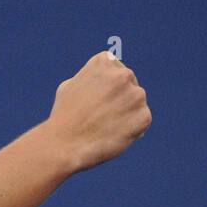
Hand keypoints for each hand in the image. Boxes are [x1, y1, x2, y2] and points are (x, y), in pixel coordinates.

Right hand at [45, 50, 151, 173]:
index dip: (106, 90)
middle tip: (99, 117)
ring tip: (104, 127)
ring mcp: (136, 95)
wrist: (65, 144)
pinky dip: (132, 130)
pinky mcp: (143, 116)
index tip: (94, 103)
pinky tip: (113, 135)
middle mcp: (124, 74)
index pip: (115, 72)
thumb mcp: (70, 86)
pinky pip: (142, 121)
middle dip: (119, 101)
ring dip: (126, 114)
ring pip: (136, 104)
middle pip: (129, 87)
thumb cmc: (63, 117)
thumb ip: (90, 78)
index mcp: (105, 62)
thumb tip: (101, 80)